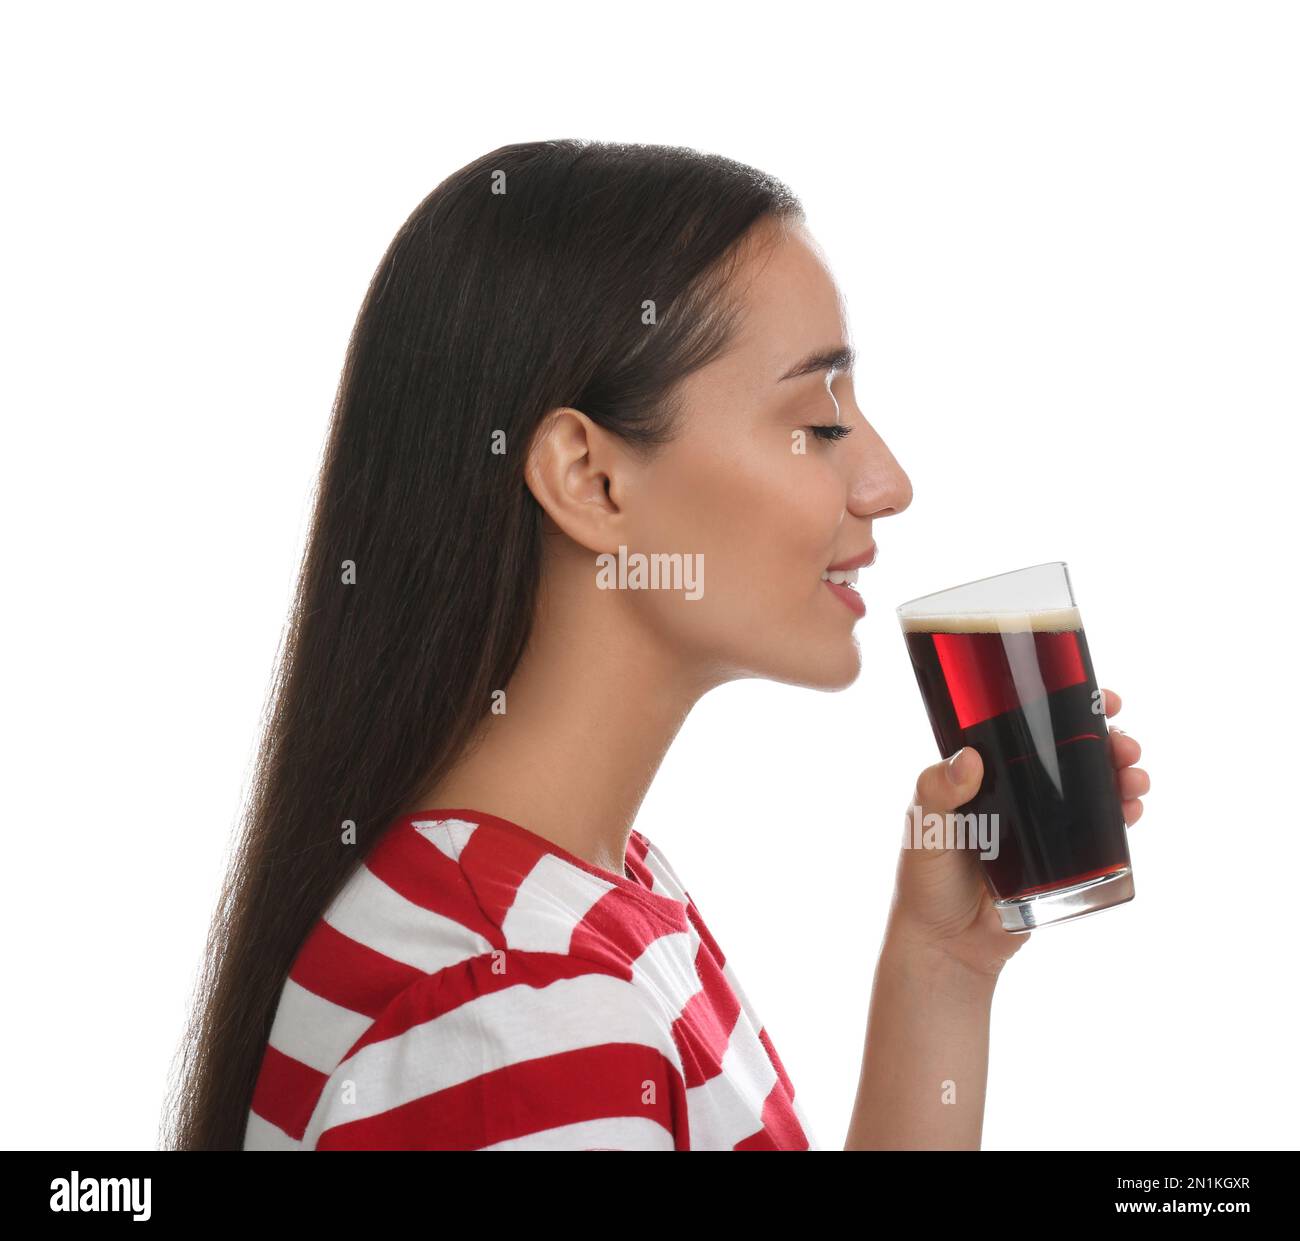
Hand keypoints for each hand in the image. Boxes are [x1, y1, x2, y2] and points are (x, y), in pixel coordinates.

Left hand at [889, 687, 1148, 978]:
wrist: (945, 946)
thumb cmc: (924, 879)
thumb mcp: (924, 828)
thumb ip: (938, 793)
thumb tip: (968, 758)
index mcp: (984, 772)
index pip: (1028, 726)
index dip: (1064, 705)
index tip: (1097, 696)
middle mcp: (1018, 791)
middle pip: (1070, 753)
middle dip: (1105, 742)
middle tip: (1124, 744)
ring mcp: (1043, 825)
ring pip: (1091, 788)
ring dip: (1119, 775)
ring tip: (1134, 777)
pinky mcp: (1061, 860)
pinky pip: (1098, 832)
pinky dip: (1121, 816)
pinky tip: (1132, 809)